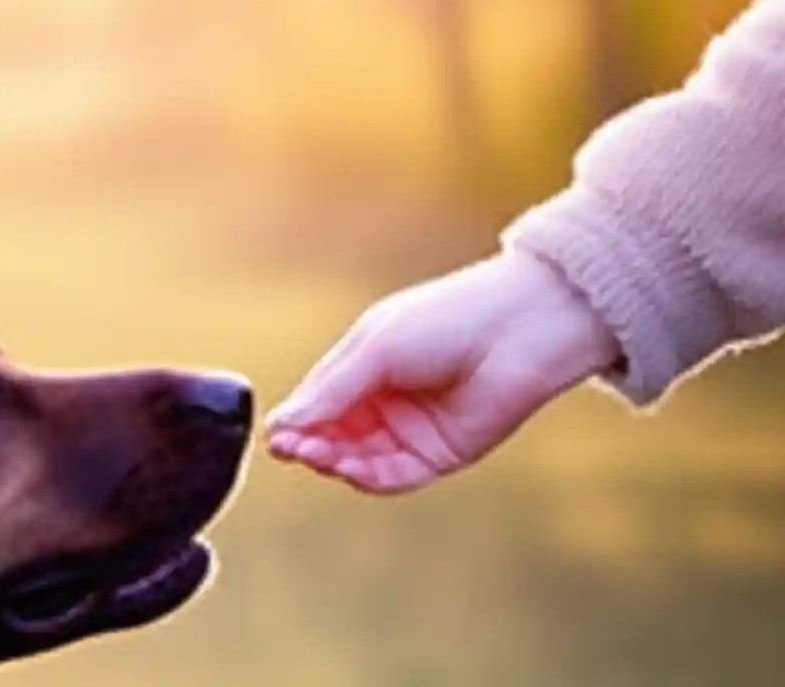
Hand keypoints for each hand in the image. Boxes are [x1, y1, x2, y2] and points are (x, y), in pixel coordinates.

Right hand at [266, 251, 619, 493]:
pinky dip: (367, 476)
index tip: (275, 434)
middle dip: (309, 444)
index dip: (295, 419)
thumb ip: (330, 390)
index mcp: (363, 367)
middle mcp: (382, 401)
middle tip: (291, 448)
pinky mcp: (437, 455)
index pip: (316, 403)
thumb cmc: (448, 319)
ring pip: (357, 460)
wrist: (522, 328)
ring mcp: (409, 430)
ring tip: (316, 455)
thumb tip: (278, 426)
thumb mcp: (376, 348)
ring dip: (333, 461)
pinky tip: (350, 469)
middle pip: (331, 436)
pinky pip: (392, 476)